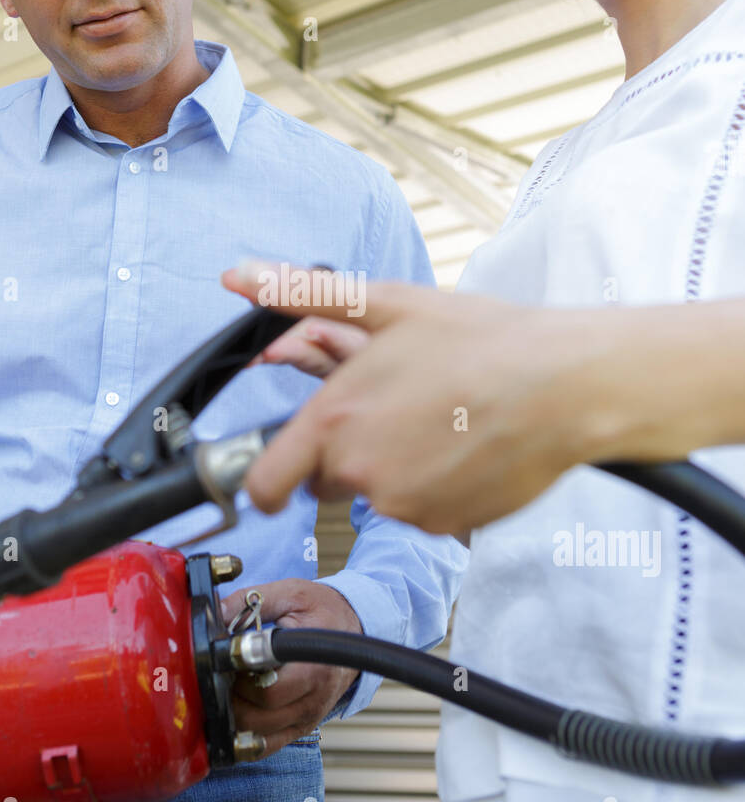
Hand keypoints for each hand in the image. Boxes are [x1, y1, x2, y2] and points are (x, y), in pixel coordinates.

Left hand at [219, 577, 361, 756]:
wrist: (357, 626)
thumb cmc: (324, 610)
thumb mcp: (290, 594)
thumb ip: (252, 601)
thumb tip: (216, 613)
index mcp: (313, 666)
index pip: (267, 689)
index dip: (238, 677)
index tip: (226, 659)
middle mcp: (314, 697)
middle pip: (257, 715)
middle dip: (232, 696)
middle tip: (226, 673)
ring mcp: (309, 715)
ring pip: (258, 733)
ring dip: (236, 715)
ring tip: (233, 688)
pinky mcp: (303, 726)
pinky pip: (268, 745)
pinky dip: (247, 736)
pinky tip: (238, 715)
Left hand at [221, 259, 640, 540]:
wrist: (563, 386)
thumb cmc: (480, 339)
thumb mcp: (386, 305)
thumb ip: (302, 295)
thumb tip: (238, 276)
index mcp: (335, 418)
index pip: (265, 483)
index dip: (264, 482)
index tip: (275, 477)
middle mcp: (360, 470)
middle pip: (324, 485)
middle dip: (344, 457)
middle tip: (390, 415)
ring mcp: (403, 503)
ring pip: (377, 496)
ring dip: (395, 471)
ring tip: (439, 424)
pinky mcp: (443, 525)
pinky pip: (422, 513)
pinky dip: (435, 489)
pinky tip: (465, 449)